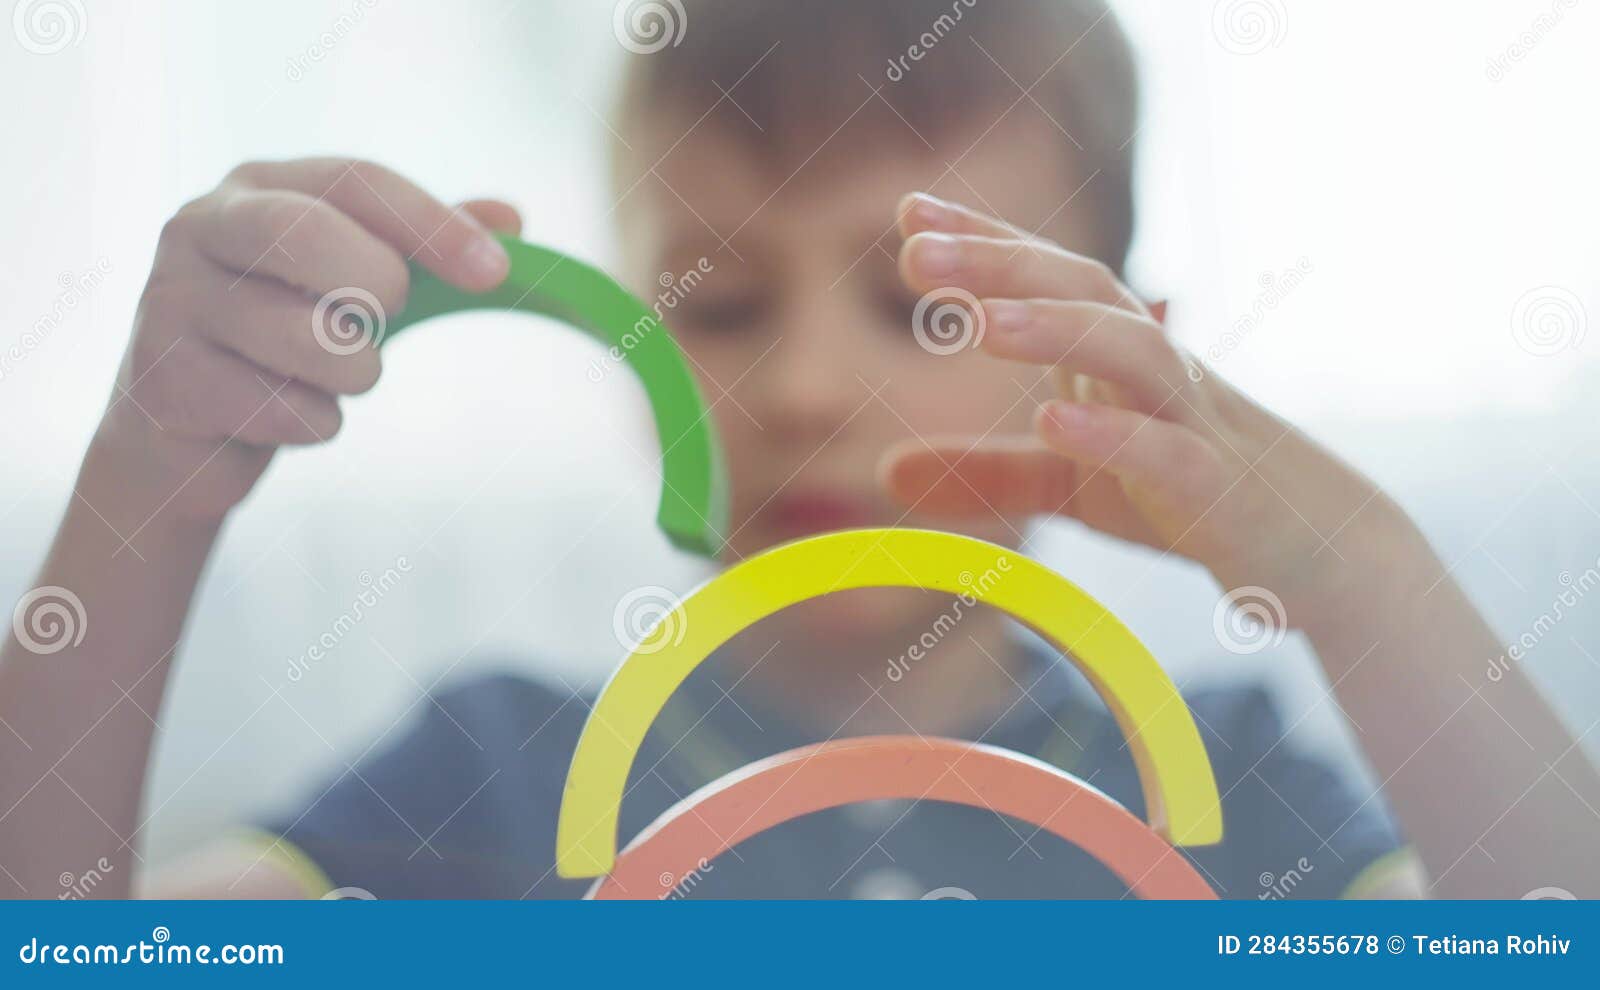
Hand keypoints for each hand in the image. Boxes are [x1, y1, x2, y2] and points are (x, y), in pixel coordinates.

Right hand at [95, 158, 520, 520]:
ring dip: (354, 370)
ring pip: (299, 333)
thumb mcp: (353, 283)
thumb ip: (422, 247)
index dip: (431, 223)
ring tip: (346, 374)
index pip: (355, 180)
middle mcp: (201, 226)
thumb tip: (512, 216)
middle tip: (392, 316)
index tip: (495, 272)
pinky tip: (292, 415)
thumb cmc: (282, 340)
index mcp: (258, 187)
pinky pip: (274, 405)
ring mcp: (170, 300)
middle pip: (302, 232)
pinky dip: (312, 421)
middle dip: (375, 282)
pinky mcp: (164, 378)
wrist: (183, 434)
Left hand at [880, 192, 1421, 628]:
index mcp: (1116, 356)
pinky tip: (1051, 418)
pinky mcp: (1219, 489)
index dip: (985, 240)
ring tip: (979, 321)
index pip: (1047, 277)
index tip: (910, 212)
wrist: (1321, 550)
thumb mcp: (1078, 487)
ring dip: (1054, 327)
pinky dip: (1110, 432)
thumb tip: (886, 473)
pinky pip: (1165, 451)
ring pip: (1131, 350)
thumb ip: (993, 472)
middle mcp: (1155, 368)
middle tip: (915, 250)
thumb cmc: (1194, 495)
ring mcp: (1192, 422)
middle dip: (1000, 263)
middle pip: (1081, 290)